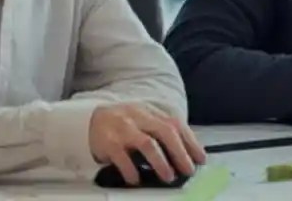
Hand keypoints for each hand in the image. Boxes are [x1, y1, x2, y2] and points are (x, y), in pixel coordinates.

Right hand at [89, 103, 206, 185]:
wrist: (90, 119)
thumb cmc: (123, 123)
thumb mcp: (144, 120)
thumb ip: (161, 130)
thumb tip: (185, 153)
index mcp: (151, 112)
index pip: (176, 124)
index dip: (190, 141)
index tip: (200, 158)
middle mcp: (139, 117)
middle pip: (166, 132)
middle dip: (180, 152)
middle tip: (188, 170)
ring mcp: (124, 129)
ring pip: (147, 143)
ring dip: (161, 162)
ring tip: (168, 176)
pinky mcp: (109, 142)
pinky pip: (122, 157)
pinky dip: (131, 170)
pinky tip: (136, 179)